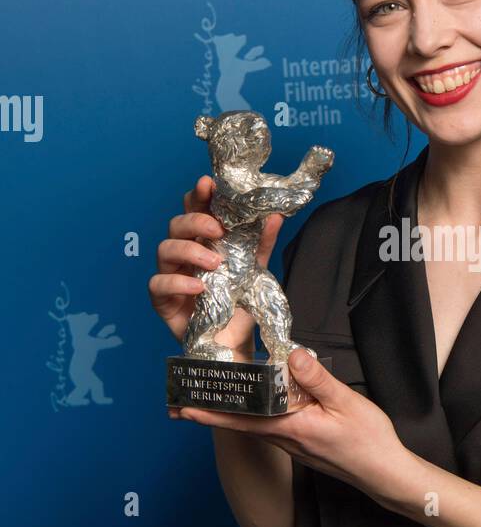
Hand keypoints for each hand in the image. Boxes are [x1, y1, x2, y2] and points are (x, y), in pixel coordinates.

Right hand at [149, 174, 284, 351]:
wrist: (234, 342)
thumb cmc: (238, 302)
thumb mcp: (255, 270)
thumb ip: (261, 243)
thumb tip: (275, 216)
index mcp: (201, 240)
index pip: (193, 210)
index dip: (198, 195)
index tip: (208, 184)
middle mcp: (182, 253)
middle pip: (175, 224)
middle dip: (195, 221)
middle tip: (217, 229)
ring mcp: (170, 274)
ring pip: (164, 249)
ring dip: (189, 251)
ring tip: (215, 263)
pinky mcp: (162, 299)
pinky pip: (158, 283)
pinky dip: (178, 282)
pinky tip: (199, 287)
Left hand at [168, 347, 409, 504]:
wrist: (384, 473)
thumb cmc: (369, 441)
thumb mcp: (346, 403)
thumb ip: (316, 379)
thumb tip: (291, 354)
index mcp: (291, 427)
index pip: (241, 420)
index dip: (211, 413)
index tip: (184, 406)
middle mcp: (285, 438)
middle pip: (240, 423)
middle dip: (211, 412)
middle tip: (182, 403)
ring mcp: (292, 444)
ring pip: (253, 425)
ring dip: (230, 413)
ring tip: (210, 398)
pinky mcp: (301, 443)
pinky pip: (269, 426)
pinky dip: (253, 414)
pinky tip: (255, 404)